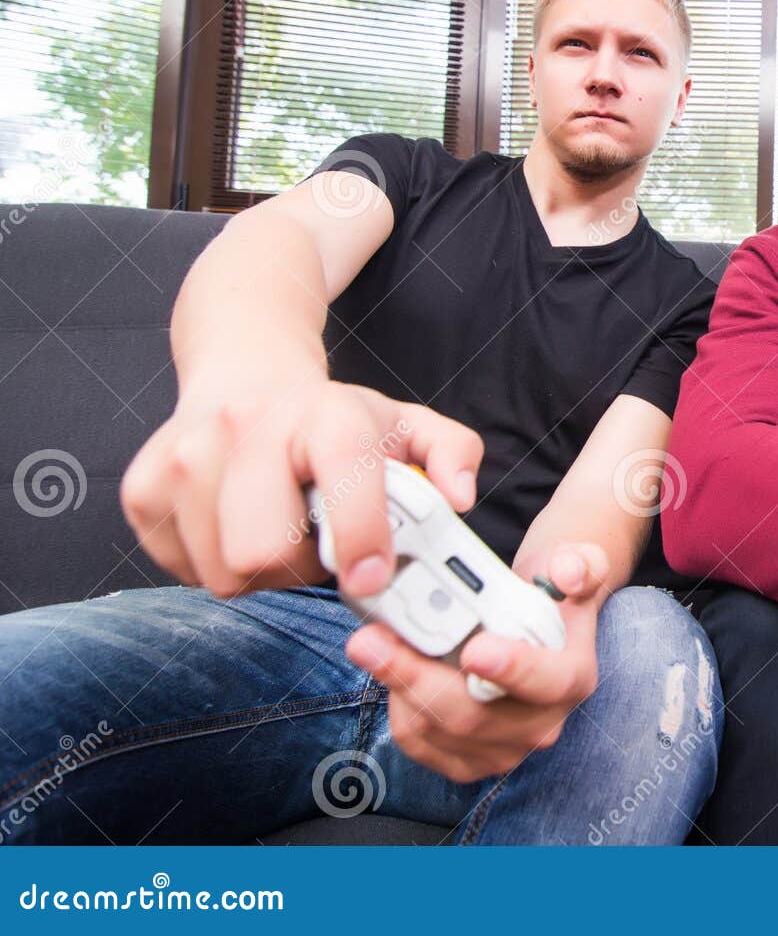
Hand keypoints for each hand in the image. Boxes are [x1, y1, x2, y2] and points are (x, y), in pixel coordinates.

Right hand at [120, 378, 483, 598]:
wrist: (244, 377)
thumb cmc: (332, 420)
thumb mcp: (406, 426)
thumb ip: (452, 455)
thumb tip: (460, 497)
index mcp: (324, 414)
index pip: (343, 478)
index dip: (360, 536)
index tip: (369, 576)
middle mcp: (246, 427)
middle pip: (264, 552)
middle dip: (300, 569)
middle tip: (317, 547)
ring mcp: (184, 456)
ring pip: (224, 572)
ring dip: (261, 572)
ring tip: (280, 531)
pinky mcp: (141, 490)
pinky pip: (184, 570)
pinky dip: (217, 564)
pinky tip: (238, 526)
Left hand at [345, 543, 607, 781]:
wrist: (530, 628)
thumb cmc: (547, 596)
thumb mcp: (576, 566)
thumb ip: (579, 564)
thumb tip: (568, 574)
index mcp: (572, 678)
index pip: (546, 682)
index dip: (511, 668)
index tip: (474, 649)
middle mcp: (540, 724)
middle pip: (471, 715)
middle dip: (414, 676)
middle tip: (371, 640)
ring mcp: (502, 749)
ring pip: (433, 729)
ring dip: (395, 685)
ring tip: (374, 642)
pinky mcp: (465, 762)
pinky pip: (416, 741)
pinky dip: (395, 703)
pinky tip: (391, 668)